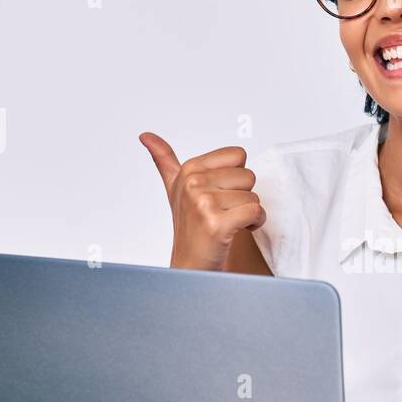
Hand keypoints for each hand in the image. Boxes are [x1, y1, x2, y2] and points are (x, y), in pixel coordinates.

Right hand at [138, 132, 265, 270]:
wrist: (191, 265)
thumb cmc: (190, 226)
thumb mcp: (174, 189)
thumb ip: (164, 160)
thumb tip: (145, 136)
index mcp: (189, 169)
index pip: (238, 155)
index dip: (236, 177)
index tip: (220, 193)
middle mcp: (193, 183)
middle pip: (248, 176)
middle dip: (243, 196)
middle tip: (224, 212)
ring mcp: (202, 203)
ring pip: (253, 196)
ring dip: (248, 213)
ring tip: (229, 223)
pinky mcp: (216, 223)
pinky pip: (256, 212)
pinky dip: (255, 224)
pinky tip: (238, 230)